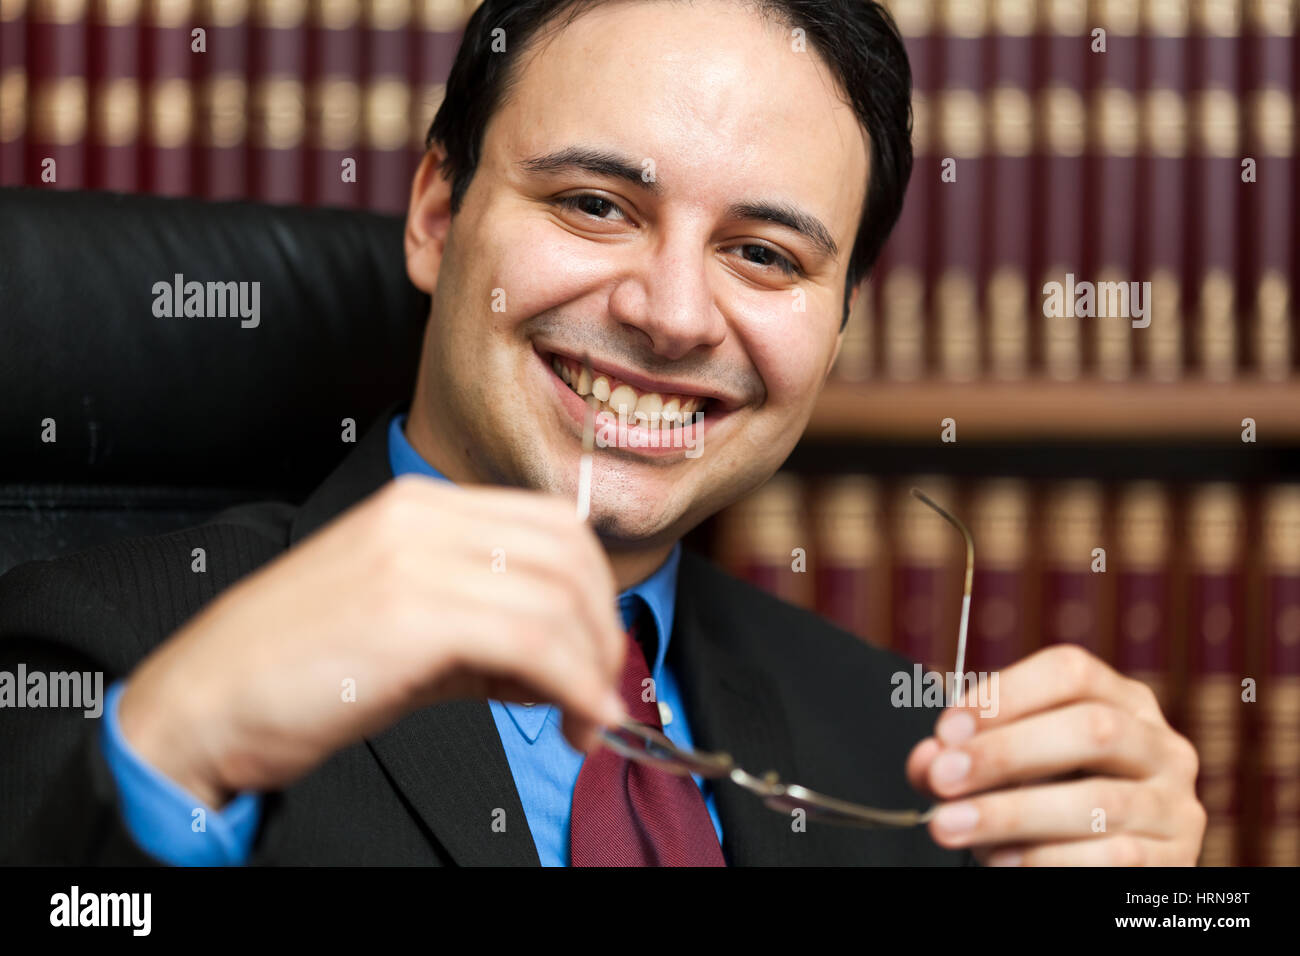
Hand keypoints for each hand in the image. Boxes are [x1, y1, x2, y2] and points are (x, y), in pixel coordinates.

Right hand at [118, 475, 626, 807]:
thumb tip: (570, 665)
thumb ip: (487, 632)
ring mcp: (414, 559)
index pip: (550, 523)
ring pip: (559, 596)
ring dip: (594, 667)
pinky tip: (577, 719)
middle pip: (569, 551)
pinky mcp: (409, 613)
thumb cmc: (296, 669)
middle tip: (602, 689)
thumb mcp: (405, 628)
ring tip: (587, 719)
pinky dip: (574, 685)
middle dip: (603, 628)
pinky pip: (532, 641)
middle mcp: (423, 517)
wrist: (203, 701)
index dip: (594, 589)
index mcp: (420, 507)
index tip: (598, 650)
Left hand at [905, 645, 1206, 865]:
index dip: (1006, 694)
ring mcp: (1176, 806)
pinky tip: (1002, 862)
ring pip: (1099, 802)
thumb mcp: (1007, 772)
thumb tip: (928, 760)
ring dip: (1011, 814)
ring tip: (950, 826)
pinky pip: (1115, 859)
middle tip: (942, 777)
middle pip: (1092, 729)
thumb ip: (964, 759)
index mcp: (1123, 702)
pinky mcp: (1179, 862)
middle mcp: (1161, 746)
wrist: (1106, 870)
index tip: (947, 729)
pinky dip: (1048, 860)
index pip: (1071, 672)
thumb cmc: (1051, 805)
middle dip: (1005, 752)